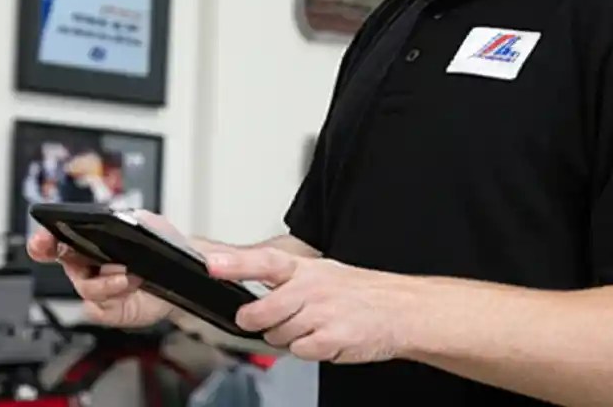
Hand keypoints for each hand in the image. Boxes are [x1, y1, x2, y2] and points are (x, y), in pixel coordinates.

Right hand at [26, 209, 180, 327]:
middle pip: (66, 264)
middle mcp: (89, 265)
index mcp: (90, 240)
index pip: (59, 240)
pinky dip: (114, 297)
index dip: (44, 242)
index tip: (40, 242)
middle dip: (72, 262)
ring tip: (128, 276)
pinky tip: (129, 288)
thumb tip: (112, 220)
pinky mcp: (108, 310)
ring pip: (85, 288)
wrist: (183, 274)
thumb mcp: (145, 223)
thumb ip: (124, 220)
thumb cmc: (162, 247)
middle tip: (88, 258)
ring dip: (107, 281)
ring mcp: (98, 288)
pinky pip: (97, 308)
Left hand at [205, 247, 409, 363]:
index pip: (264, 262)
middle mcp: (311, 288)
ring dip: (289, 336)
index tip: (211, 265)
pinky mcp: (331, 338)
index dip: (235, 264)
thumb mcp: (322, 272)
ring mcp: (322, 314)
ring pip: (279, 335)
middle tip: (258, 319)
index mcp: (306, 268)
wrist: (400, 309)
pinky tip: (324, 338)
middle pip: (262, 310)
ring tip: (311, 326)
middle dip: (255, 320)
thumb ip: (286, 280)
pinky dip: (309, 350)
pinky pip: (301, 351)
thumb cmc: (359, 292)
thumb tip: (252, 291)